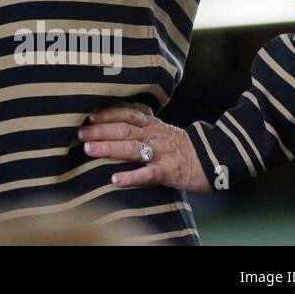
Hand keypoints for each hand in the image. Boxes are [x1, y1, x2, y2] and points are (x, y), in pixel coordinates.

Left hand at [77, 103, 210, 193]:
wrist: (215, 158)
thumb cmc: (182, 146)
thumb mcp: (162, 129)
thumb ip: (141, 125)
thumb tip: (114, 122)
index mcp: (152, 124)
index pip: (126, 114)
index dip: (106, 114)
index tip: (88, 116)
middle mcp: (154, 135)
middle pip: (124, 130)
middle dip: (100, 131)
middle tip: (79, 133)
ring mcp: (161, 153)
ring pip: (132, 148)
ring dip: (109, 148)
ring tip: (89, 150)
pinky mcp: (169, 171)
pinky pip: (148, 174)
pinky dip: (132, 176)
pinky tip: (116, 180)